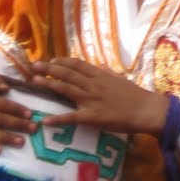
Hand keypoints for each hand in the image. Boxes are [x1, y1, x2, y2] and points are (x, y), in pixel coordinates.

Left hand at [30, 56, 167, 135]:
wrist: (146, 110)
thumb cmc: (136, 95)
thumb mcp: (122, 79)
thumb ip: (110, 73)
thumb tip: (102, 66)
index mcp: (100, 76)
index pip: (78, 65)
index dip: (63, 62)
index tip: (52, 60)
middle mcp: (93, 85)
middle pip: (68, 74)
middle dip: (49, 69)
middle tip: (34, 65)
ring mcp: (91, 100)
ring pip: (66, 89)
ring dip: (49, 85)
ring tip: (34, 81)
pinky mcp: (92, 117)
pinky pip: (71, 117)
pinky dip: (58, 119)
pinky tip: (45, 120)